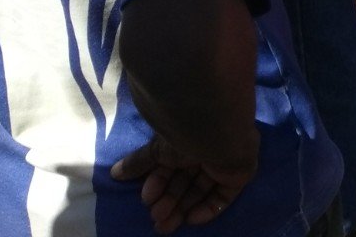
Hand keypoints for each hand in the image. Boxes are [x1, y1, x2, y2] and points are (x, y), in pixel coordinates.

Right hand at [111, 132, 257, 234]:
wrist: (216, 130)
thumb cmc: (184, 135)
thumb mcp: (156, 150)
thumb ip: (139, 162)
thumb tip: (115, 173)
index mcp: (188, 140)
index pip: (172, 166)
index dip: (158, 183)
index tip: (146, 199)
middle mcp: (207, 149)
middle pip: (187, 181)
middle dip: (169, 201)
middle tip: (156, 219)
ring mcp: (225, 161)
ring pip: (203, 190)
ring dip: (183, 208)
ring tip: (165, 225)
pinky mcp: (240, 173)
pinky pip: (224, 195)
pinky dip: (208, 208)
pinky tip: (192, 218)